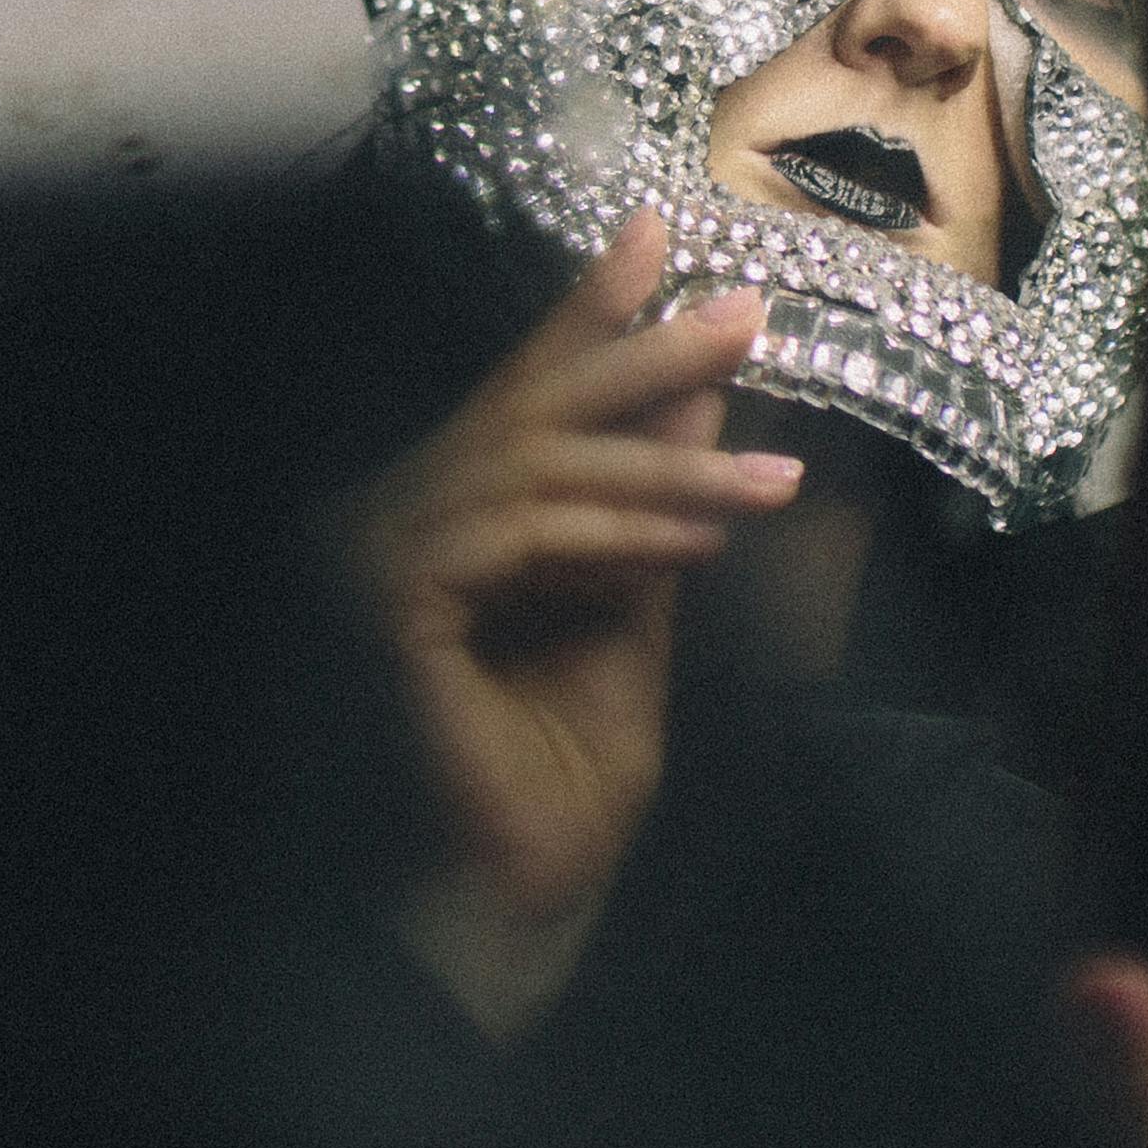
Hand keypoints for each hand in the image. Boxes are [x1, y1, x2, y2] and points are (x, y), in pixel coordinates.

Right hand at [337, 210, 789, 1034]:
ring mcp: (375, 557)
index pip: (515, 399)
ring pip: (534, 470)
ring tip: (772, 485)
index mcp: (432, 525)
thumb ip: (644, 520)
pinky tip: (700, 539)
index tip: (658, 234)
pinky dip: (615, 533)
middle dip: (638, 354)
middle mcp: (387, 522)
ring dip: (664, 471)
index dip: (583, 315)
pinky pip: (520, 537)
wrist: (499, 912)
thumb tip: (695, 403)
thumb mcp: (625, 626)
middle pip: (521, 411)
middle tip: (743, 313)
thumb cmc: (546, 795)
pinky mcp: (389, 601)